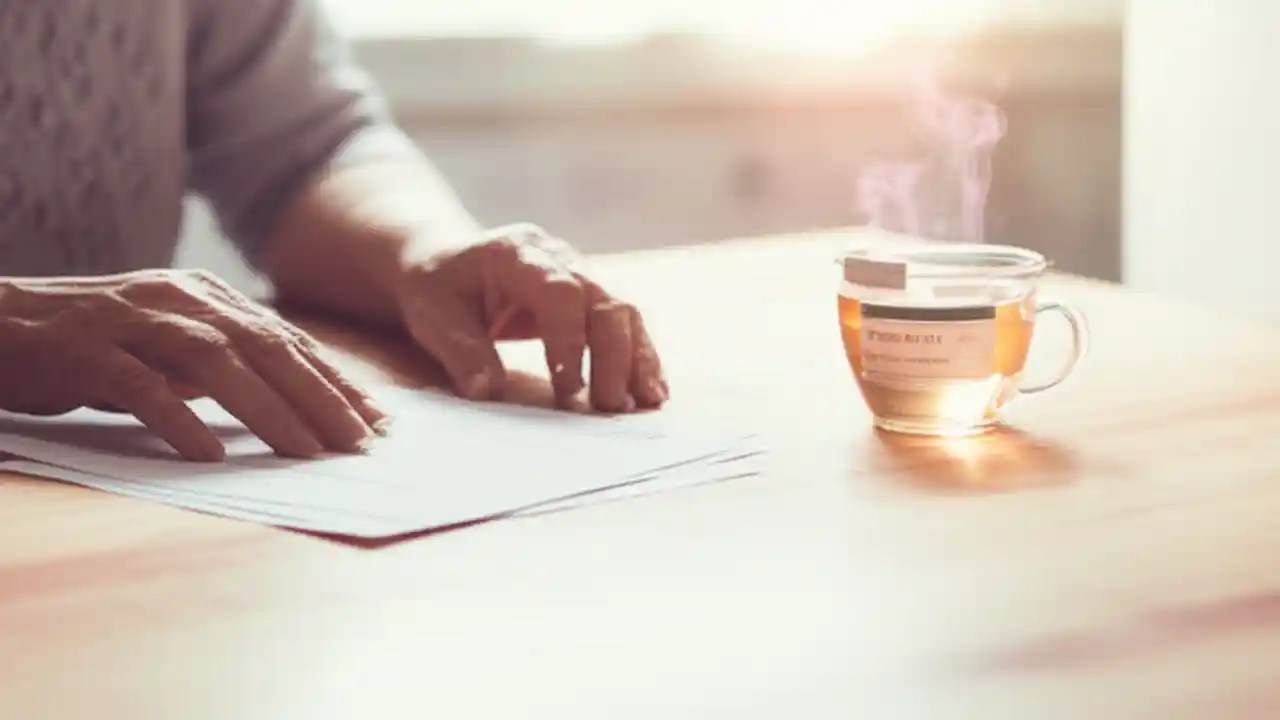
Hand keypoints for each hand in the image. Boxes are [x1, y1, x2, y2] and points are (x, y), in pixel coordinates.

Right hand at [0, 270, 386, 460]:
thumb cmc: (94, 344)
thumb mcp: (170, 347)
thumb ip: (226, 364)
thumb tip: (296, 402)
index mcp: (206, 297)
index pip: (287, 341)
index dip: (335, 381)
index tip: (376, 421)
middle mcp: (178, 299)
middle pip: (266, 348)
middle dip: (321, 397)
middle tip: (360, 443)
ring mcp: (132, 321)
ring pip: (216, 362)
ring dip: (269, 410)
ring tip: (307, 452)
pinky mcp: (86, 350)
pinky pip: (140, 387)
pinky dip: (178, 420)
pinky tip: (209, 455)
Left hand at [396, 224, 667, 411]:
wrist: (445, 260)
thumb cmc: (437, 287)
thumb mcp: (431, 314)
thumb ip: (460, 349)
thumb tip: (486, 390)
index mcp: (517, 253)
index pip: (558, 292)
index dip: (569, 340)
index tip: (568, 391)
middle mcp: (558, 258)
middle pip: (604, 301)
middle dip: (613, 356)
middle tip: (610, 408)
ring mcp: (580, 274)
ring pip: (624, 312)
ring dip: (637, 359)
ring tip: (647, 403)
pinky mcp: (591, 298)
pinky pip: (625, 324)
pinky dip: (639, 357)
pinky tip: (651, 392)